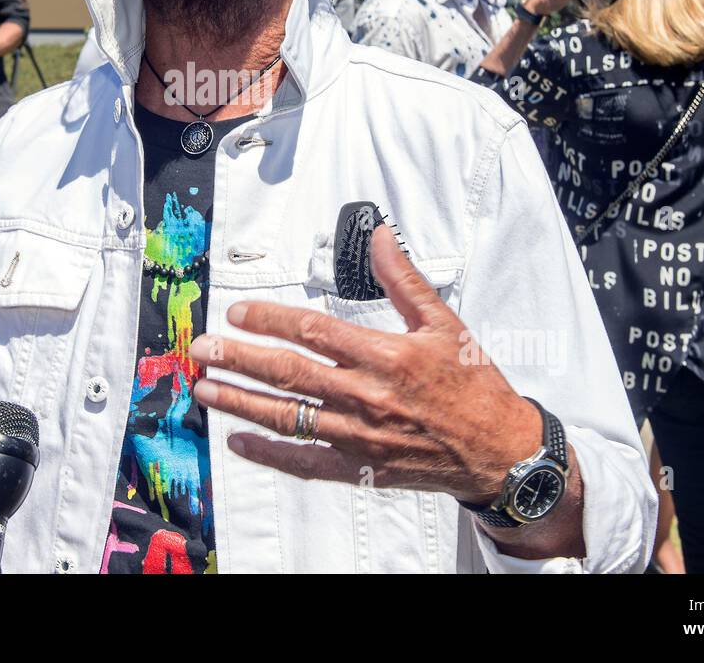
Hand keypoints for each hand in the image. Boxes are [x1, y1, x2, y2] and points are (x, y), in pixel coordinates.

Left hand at [191, 225, 537, 500]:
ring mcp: (360, 437)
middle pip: (289, 374)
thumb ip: (404, 280)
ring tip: (204, 390)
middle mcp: (367, 397)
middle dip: (238, 360)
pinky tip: (238, 442)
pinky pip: (305, 462)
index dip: (270, 320)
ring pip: (288, 417)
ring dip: (241, 403)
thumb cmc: (475, 385)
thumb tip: (379, 234)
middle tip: (200, 350)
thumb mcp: (446, 324)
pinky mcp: (361, 469)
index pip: (314, 331)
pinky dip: (269, 455)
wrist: (502, 452)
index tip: (237, 312)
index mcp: (387, 356)